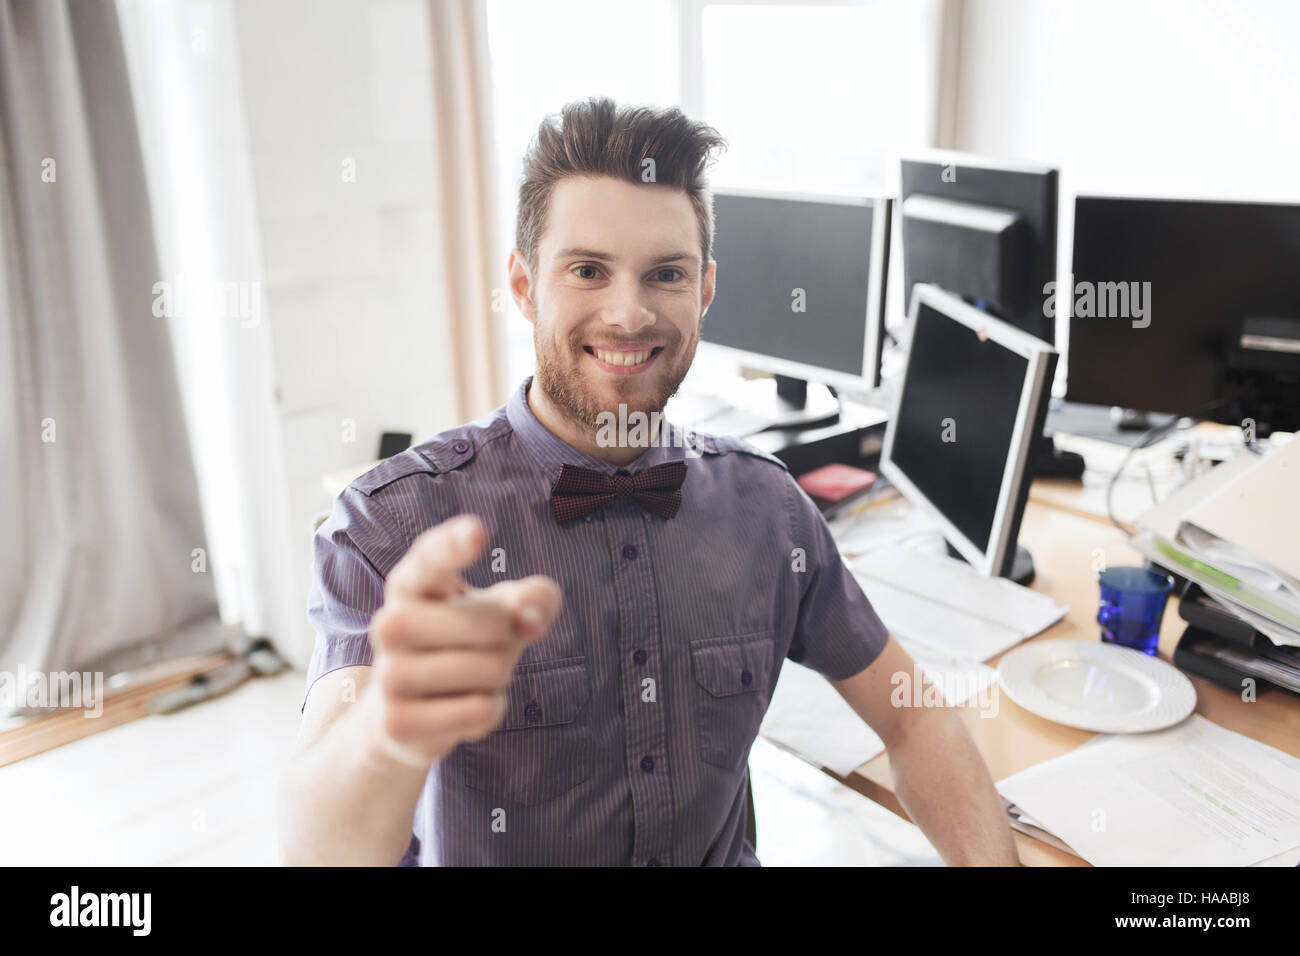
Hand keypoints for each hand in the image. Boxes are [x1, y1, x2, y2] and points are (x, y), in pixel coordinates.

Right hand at [361, 514, 560, 768]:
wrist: (408, 713)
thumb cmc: (465, 642)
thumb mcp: (504, 610)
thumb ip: (534, 598)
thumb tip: (533, 618)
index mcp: (412, 583)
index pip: (431, 558)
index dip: (453, 545)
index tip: (477, 532)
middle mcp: (390, 623)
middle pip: (492, 622)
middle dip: (507, 637)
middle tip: (483, 645)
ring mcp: (389, 674)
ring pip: (491, 670)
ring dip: (497, 677)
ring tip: (469, 676)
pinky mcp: (397, 721)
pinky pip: (481, 711)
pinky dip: (489, 710)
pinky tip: (462, 706)